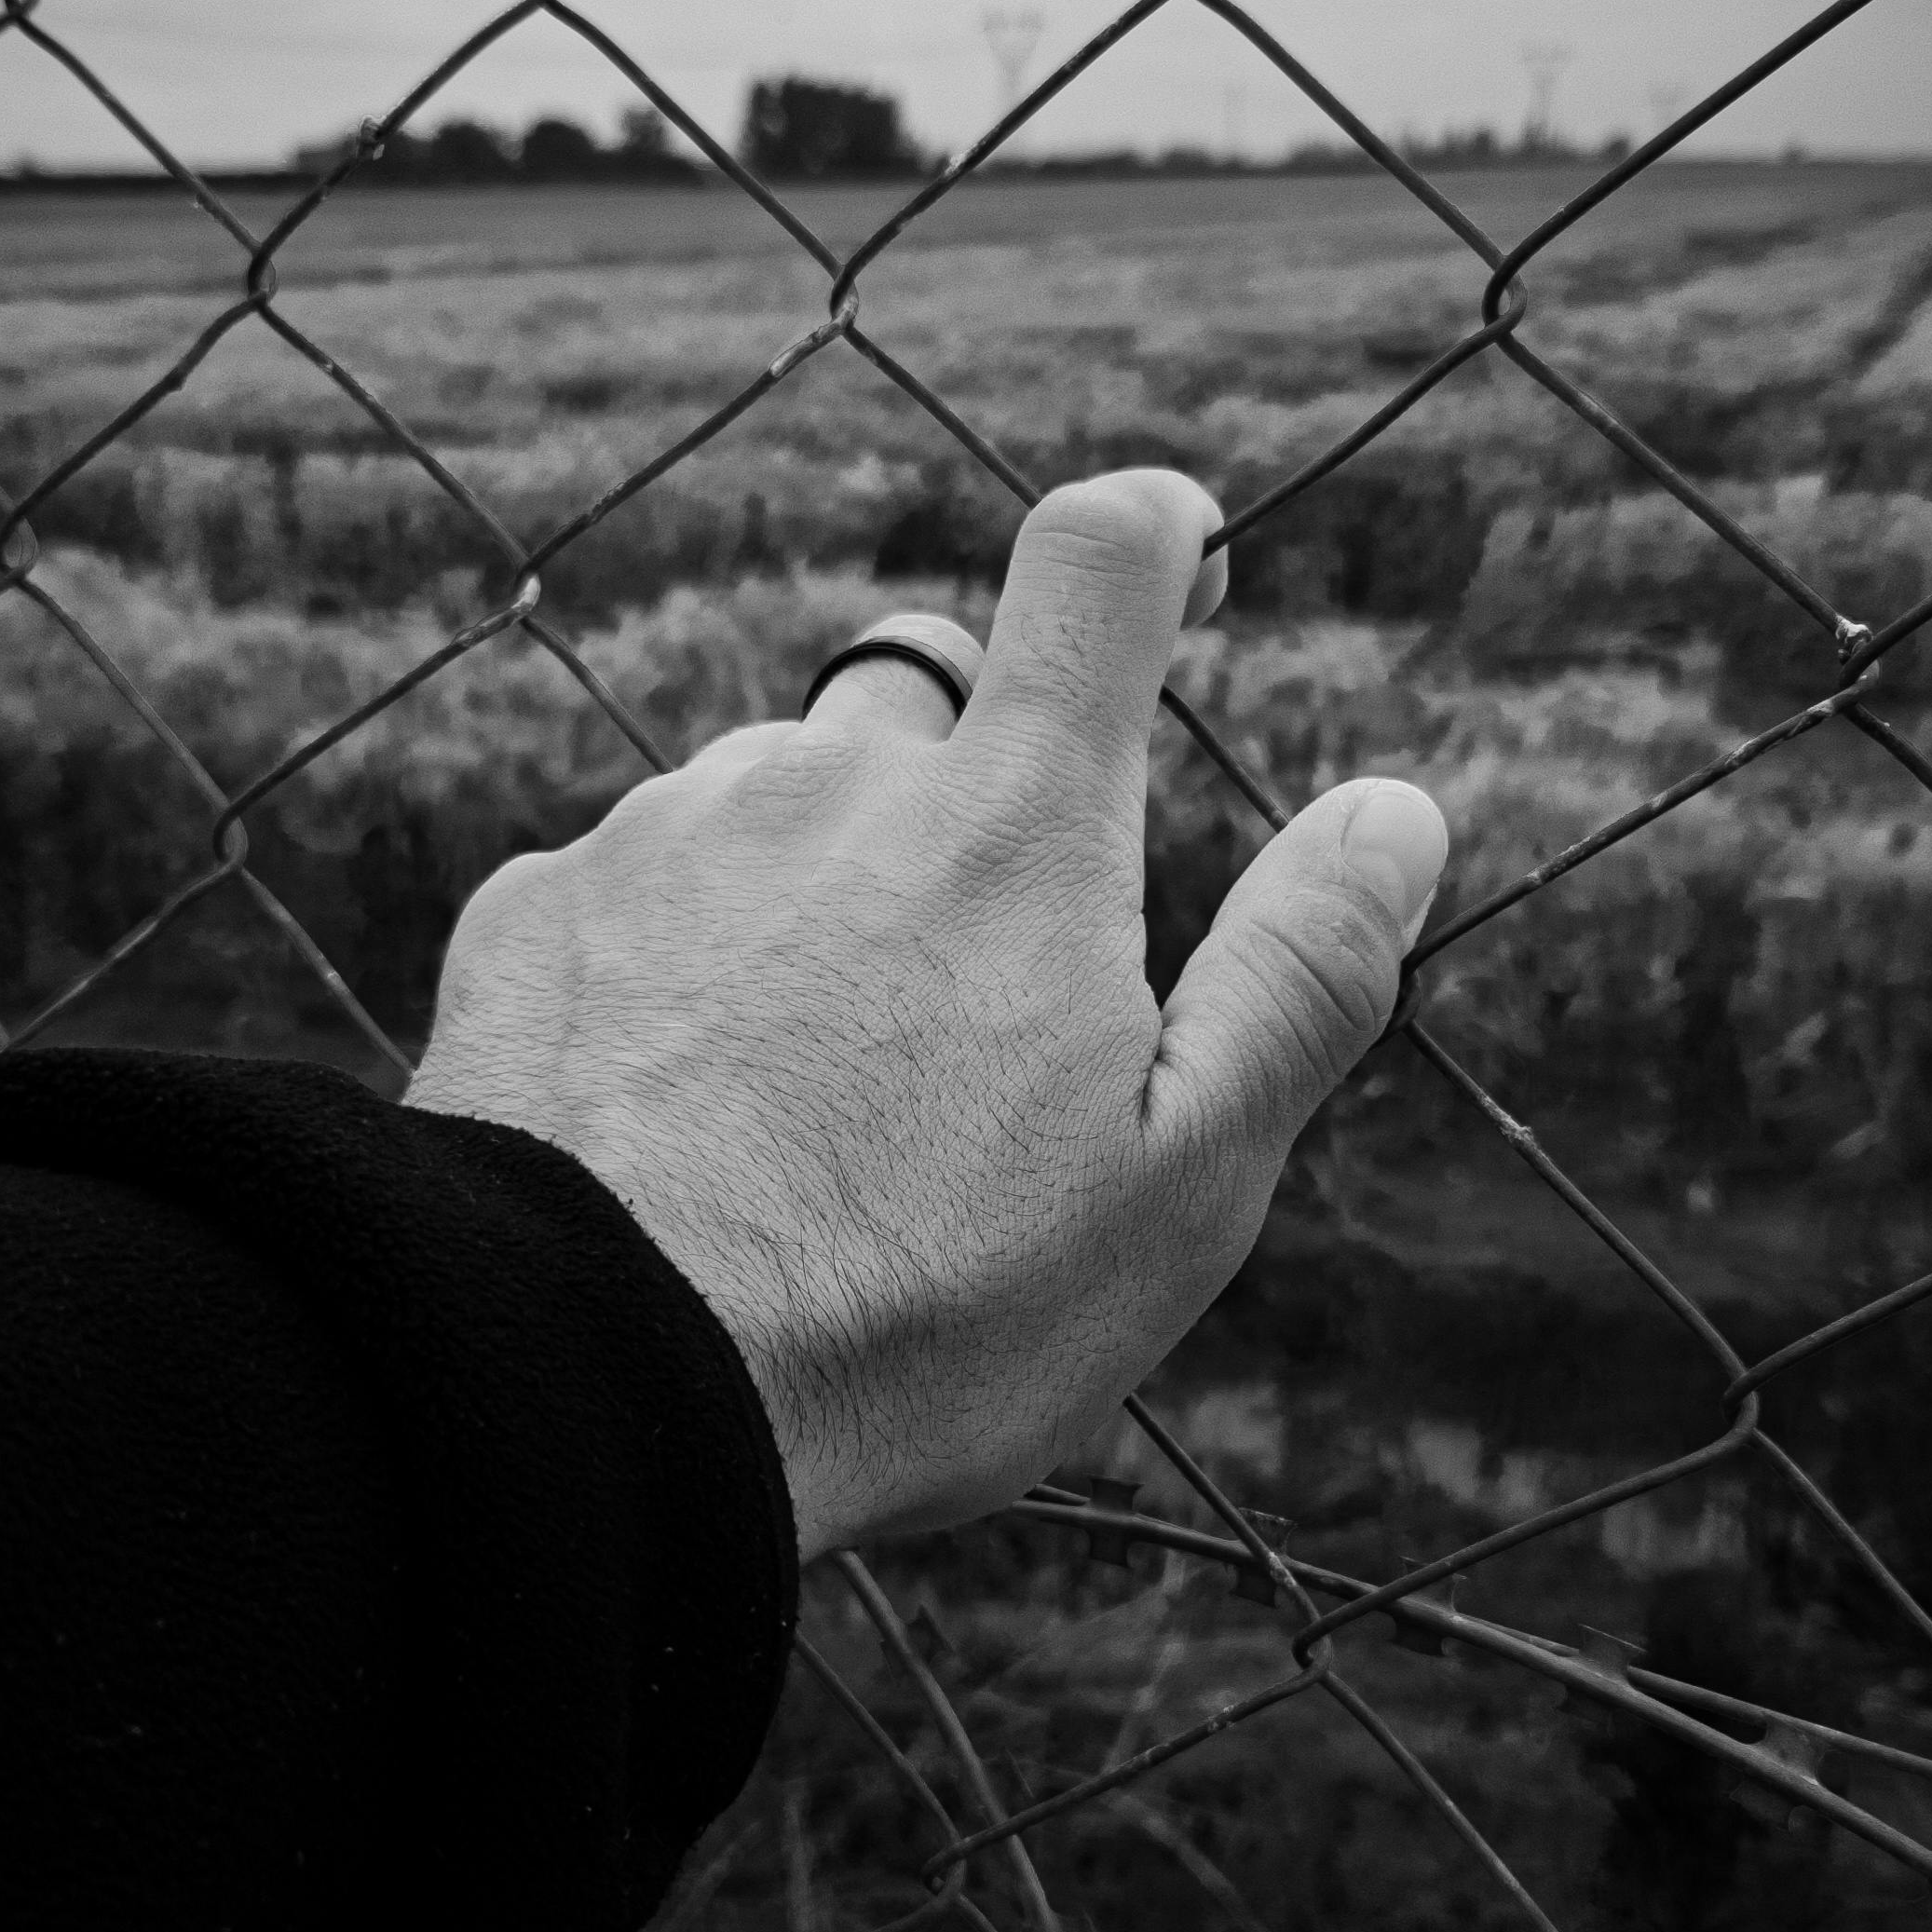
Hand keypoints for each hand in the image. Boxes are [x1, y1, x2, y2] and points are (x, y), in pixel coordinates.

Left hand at [406, 470, 1446, 1560]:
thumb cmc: (923, 1313)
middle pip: (918, 697)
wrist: (599, 1396)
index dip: (1153, 535)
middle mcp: (827, 783)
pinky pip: (638, 890)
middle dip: (963, 791)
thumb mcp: (1181, 1180)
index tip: (1179, 551)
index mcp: (1011, 828)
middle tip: (972, 987)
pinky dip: (680, 965)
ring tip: (813, 1099)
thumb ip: (1303, 977)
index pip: (1096, 567)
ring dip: (813, 893)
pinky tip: (683, 1113)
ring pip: (770, 801)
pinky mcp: (533, 915)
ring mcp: (663, 837)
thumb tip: (1398, 810)